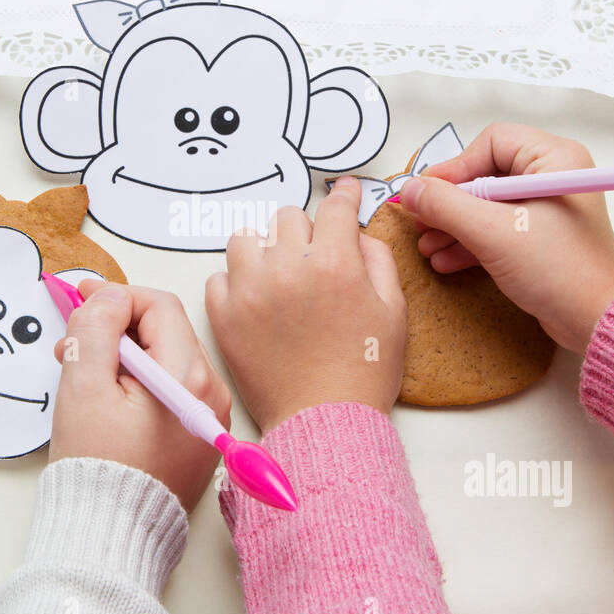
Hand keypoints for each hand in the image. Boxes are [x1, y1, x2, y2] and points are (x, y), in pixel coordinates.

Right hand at [49, 281, 230, 511]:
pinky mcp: (196, 432)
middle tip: (72, 341)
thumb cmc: (98, 467)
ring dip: (123, 353)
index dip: (116, 296)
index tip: (81, 299)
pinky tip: (106, 395)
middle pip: (164, 331)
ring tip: (83, 373)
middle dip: (115, 326)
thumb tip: (108, 296)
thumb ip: (97, 329)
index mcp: (188, 377)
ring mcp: (207, 414)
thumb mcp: (84, 386)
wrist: (112, 535)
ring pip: (164, 358)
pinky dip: (137, 379)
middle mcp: (210, 393)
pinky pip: (169, 386)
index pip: (158, 307)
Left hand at [205, 177, 405, 434]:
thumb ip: (378, 261)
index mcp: (335, 263)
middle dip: (305, 231)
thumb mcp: (394, 312)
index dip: (345, 194)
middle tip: (315, 255)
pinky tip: (256, 300)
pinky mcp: (224, 316)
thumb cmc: (364, 372)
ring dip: (264, 249)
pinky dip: (236, 283)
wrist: (325, 422)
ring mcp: (250, 291)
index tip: (346, 190)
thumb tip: (358, 233)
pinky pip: (219, 278)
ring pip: (246, 239)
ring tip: (278, 273)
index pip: (335, 206)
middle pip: (288, 218)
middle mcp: (289, 268)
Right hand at [399, 123, 613, 353]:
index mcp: (553, 159)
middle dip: (449, 203)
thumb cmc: (558, 269)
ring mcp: (546, 209)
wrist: (595, 320)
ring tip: (427, 246)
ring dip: (453, 225)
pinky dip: (470, 242)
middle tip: (421, 221)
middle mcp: (552, 177)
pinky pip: (496, 229)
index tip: (426, 193)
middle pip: (484, 175)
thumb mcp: (492, 233)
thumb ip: (445, 206)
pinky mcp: (540, 238)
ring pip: (486, 205)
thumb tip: (408, 190)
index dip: (454, 168)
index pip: (490, 144)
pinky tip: (445, 260)